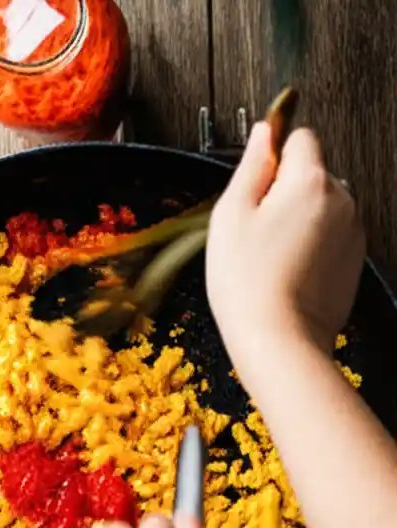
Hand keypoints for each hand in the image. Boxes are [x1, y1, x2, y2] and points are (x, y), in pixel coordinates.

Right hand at [206, 123, 364, 375]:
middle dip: (283, 190)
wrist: (280, 337)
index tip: (254, 181)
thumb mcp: (231, 213)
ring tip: (268, 254)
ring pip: (320, 205)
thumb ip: (251, 165)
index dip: (272, 156)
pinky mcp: (354, 258)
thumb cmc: (247, 279)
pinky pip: (329, 235)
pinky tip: (285, 269)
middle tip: (252, 228)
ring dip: (296, 218)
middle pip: (310, 174)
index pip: (300, 137)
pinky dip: (309, 244)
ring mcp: (353, 231)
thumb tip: (264, 131)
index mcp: (309, 181)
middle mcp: (341, 199)